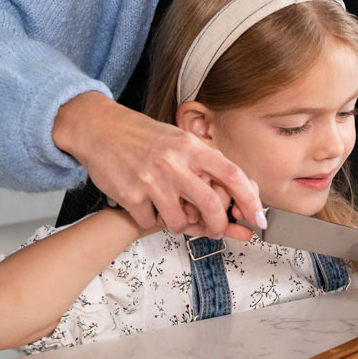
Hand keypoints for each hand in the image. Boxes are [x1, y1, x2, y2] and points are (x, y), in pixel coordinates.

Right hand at [52, 92, 261, 239]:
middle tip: (219, 230)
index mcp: (191, 147)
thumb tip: (235, 185)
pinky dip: (152, 220)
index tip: (258, 216)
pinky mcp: (130, 195)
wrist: (99, 128)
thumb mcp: (179, 139)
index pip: (232, 174)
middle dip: (220, 224)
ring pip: (180, 221)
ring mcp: (151, 180)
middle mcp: (174, 163)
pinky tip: (148, 207)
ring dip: (182, 226)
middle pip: (211, 204)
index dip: (250, 199)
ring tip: (176, 216)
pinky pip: (150, 221)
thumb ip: (204, 160)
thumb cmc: (142, 136)